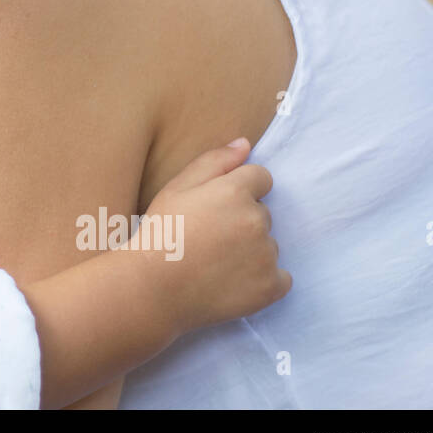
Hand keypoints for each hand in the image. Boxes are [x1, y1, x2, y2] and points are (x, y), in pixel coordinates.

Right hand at [141, 139, 291, 336]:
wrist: (152, 288)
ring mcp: (266, 255)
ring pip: (269, 245)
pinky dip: (263, 280)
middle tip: (209, 238)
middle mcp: (257, 220)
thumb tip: (245, 144)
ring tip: (216, 263)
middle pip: (263, 213)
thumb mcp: (176, 188)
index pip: (260, 178)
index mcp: (235, 191)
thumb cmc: (160, 233)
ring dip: (251, 251)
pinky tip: (234, 282)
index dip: (238, 191)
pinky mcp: (270, 287)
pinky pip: (280, 278)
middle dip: (243, 221)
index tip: (216, 209)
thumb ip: (214, 161)